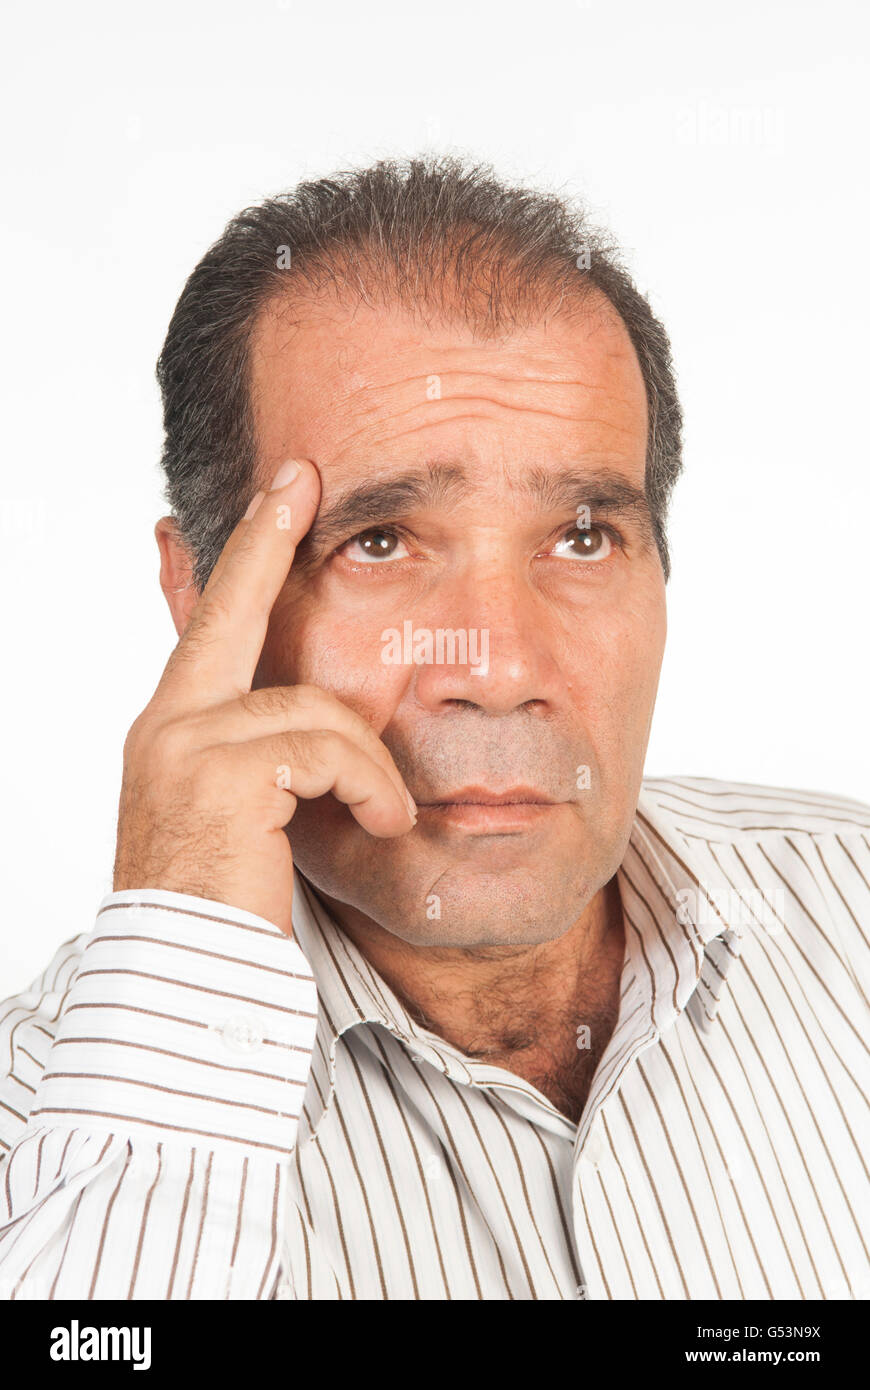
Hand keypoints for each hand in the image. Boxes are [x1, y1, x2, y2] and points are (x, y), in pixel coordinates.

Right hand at [113, 458, 415, 936]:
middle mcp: (166, 723)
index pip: (209, 621)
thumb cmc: (227, 903)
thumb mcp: (245, 815)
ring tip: (387, 813)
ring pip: (313, 706)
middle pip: (232, 612)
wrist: (188, 980)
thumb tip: (309, 715)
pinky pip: (326, 749)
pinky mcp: (222, 776)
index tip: (276, 491)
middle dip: (265, 541)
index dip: (243, 553)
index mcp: (171, 726)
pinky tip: (383, 823)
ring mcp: (186, 745)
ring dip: (366, 762)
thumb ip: (268, 753)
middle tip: (301, 479)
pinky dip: (369, 785)